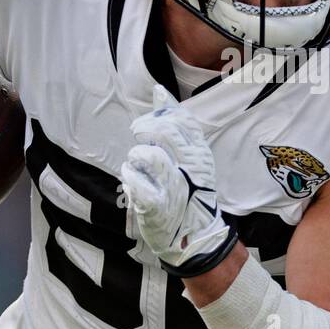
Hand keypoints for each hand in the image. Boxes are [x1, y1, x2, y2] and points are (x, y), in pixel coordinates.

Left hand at [119, 85, 236, 275]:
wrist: (196, 238)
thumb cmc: (189, 192)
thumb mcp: (190, 158)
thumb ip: (176, 125)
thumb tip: (159, 91)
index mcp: (199, 154)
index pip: (182, 120)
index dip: (160, 115)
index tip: (147, 123)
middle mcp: (190, 167)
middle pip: (165, 132)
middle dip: (145, 129)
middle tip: (138, 137)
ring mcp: (175, 186)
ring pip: (147, 155)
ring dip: (136, 158)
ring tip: (138, 167)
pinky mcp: (157, 206)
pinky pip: (136, 182)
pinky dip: (130, 178)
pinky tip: (133, 182)